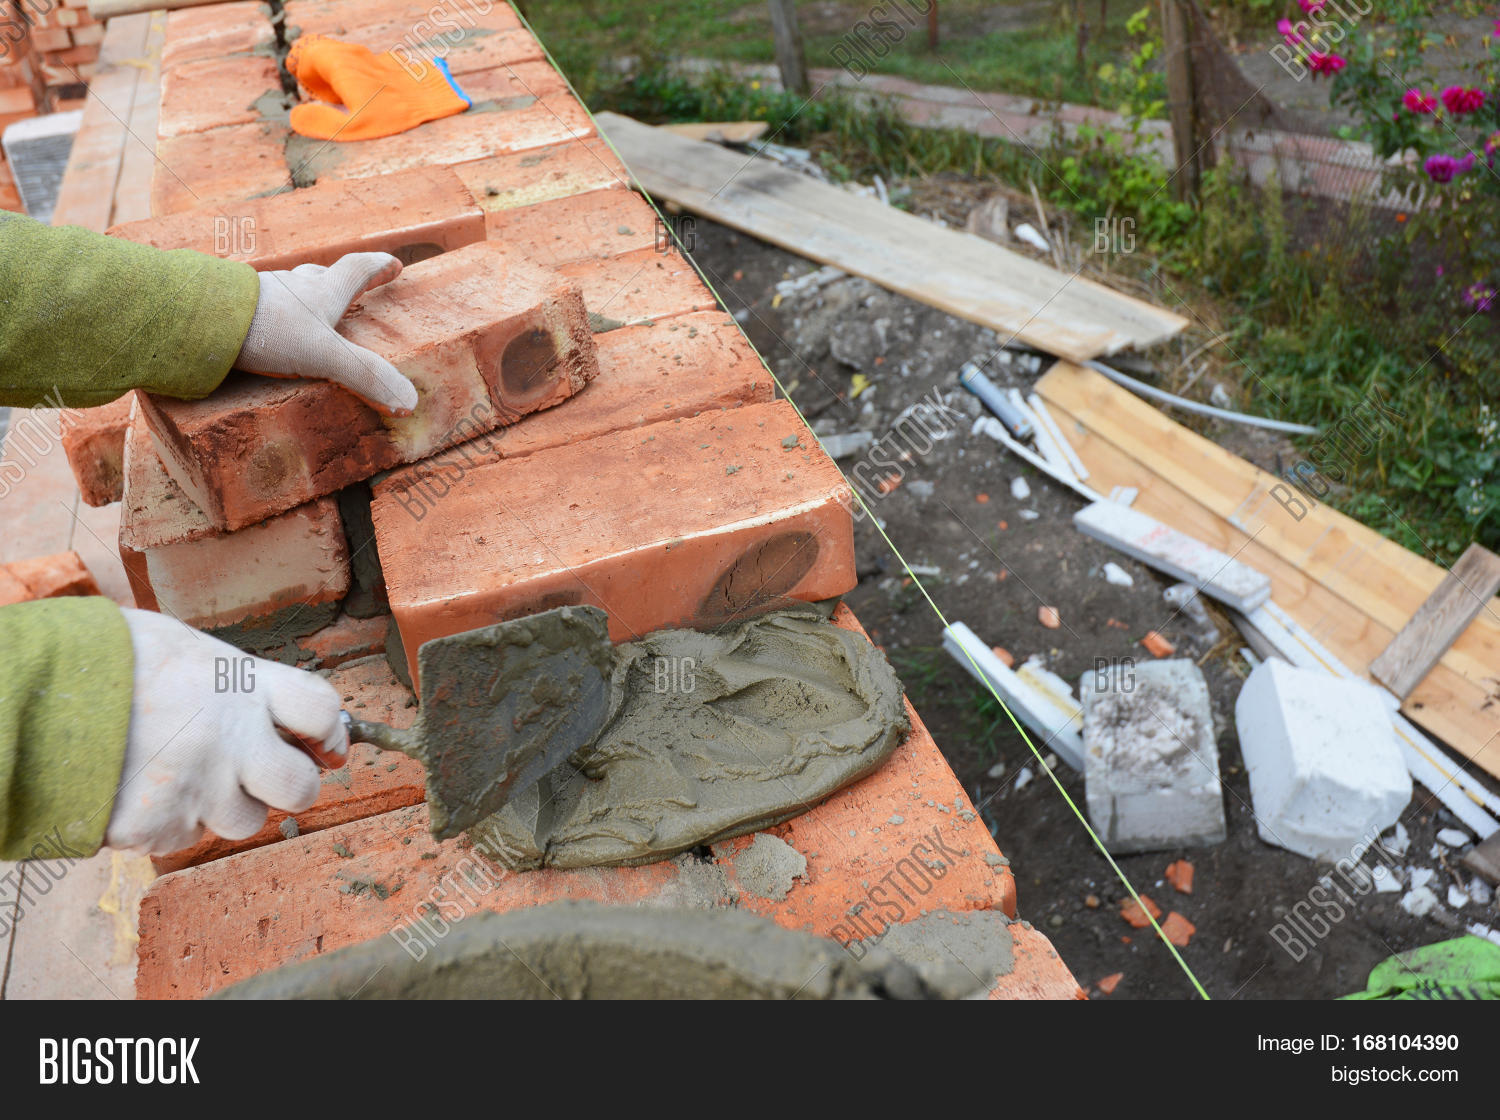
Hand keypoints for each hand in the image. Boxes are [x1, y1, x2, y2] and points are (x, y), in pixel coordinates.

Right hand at [105, 609, 349, 854]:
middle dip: (291, 785)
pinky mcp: (158, 828)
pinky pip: (187, 835)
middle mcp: (231, 741)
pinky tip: (141, 786)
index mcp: (241, 685)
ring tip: (181, 771)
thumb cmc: (102, 661)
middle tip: (266, 774)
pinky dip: (173, 819)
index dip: (331, 731)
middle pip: (301, 787)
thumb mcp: (180, 648)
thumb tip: (276, 705)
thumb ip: (233, 679)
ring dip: (226, 804)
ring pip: (246, 820)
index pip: (322, 710)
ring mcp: (196, 789)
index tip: (325, 743)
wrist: (27, 699)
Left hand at [235, 251, 417, 415]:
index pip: (356, 270)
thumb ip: (366, 376)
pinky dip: (273, 314)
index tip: (394, 265)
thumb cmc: (269, 330)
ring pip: (289, 289)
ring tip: (309, 311)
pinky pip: (261, 307)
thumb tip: (410, 403)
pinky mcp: (234, 310)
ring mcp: (261, 296)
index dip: (377, 267)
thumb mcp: (325, 356)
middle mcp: (293, 287)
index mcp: (321, 293)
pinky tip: (266, 329)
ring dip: (304, 296)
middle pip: (322, 276)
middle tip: (354, 287)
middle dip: (340, 281)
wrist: (203, 319)